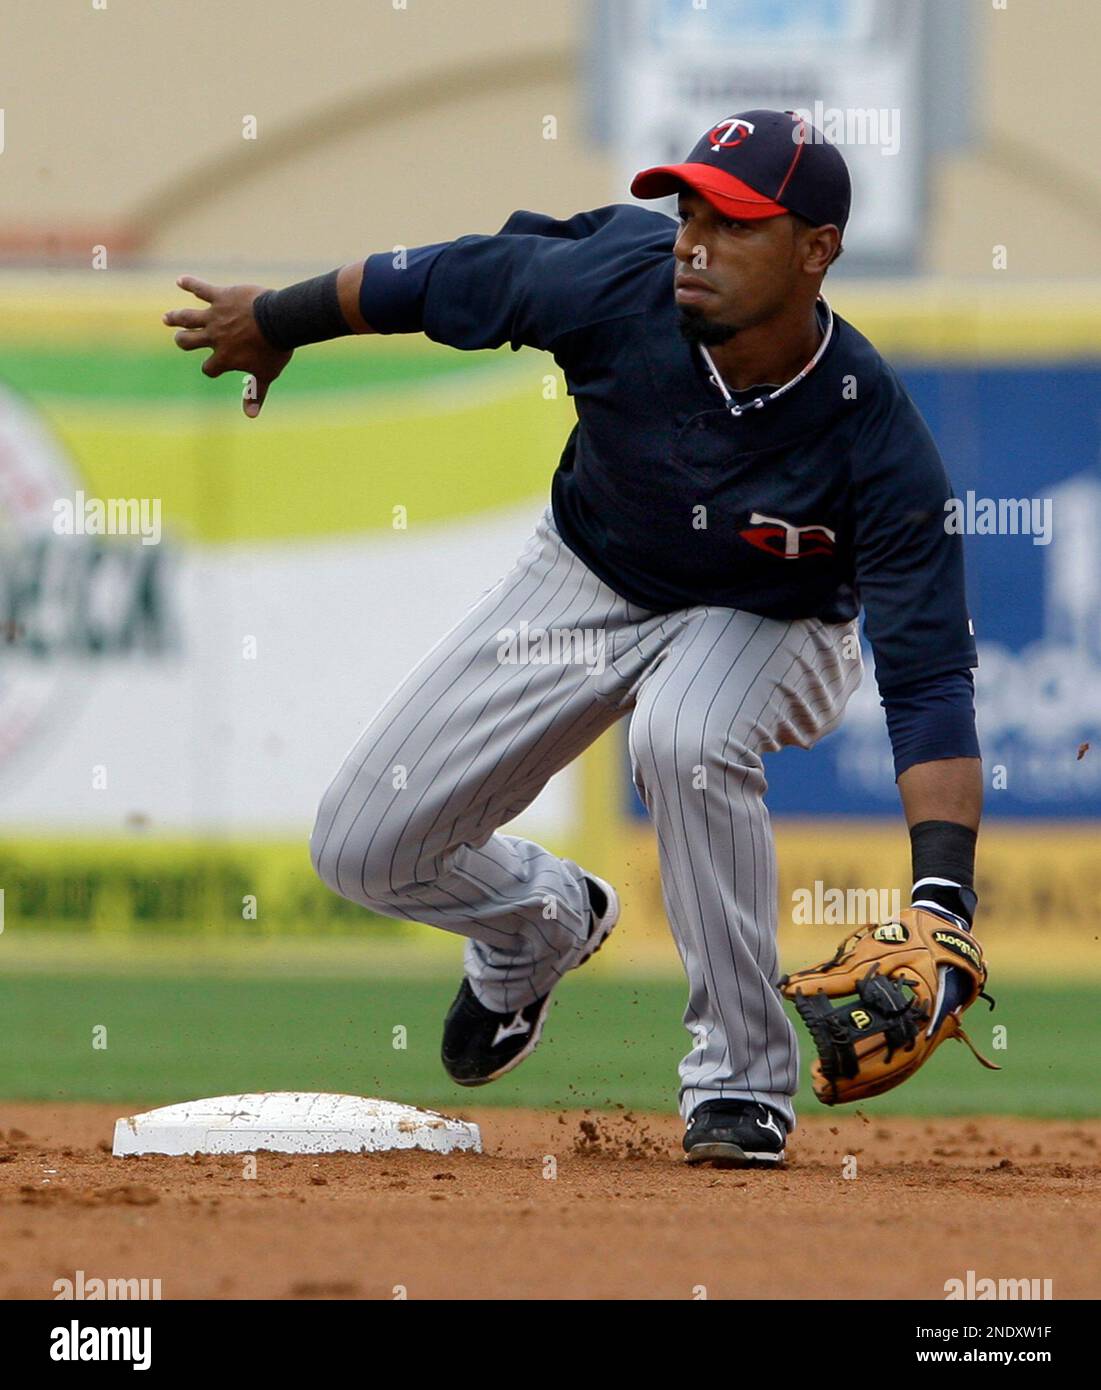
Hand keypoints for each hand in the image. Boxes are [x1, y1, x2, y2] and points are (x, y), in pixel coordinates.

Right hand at [163, 276, 292, 416]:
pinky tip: (181, 280)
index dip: (210, 369)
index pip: (209, 368)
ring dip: (175, 318)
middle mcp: (214, 337)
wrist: (279, 321)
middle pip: (189, 341)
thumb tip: (250, 416)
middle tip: (179, 338)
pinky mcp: (220, 297)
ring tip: (166, 318)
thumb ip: (255, 394)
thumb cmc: (274, 349)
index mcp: (224, 357)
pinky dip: (190, 283)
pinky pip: (201, 289)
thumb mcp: (265, 375)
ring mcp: (215, 317)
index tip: (213, 367)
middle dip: (183, 341)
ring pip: (187, 318)